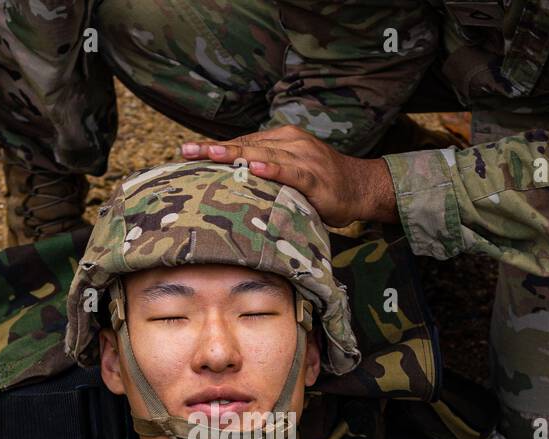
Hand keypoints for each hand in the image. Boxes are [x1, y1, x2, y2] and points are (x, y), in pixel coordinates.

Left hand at [180, 125, 398, 226]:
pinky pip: (290, 171)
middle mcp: (290, 143)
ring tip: (210, 155)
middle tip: (186, 150)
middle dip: (215, 149)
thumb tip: (233, 186)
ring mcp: (303, 157)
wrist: (362, 187)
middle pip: (246, 144)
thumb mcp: (290, 173)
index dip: (214, 147)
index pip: (242, 142)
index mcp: (281, 140)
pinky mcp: (315, 175)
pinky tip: (254, 168)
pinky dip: (272, 169)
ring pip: (263, 154)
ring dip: (236, 154)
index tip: (186, 151)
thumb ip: (265, 174)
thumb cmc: (322, 183)